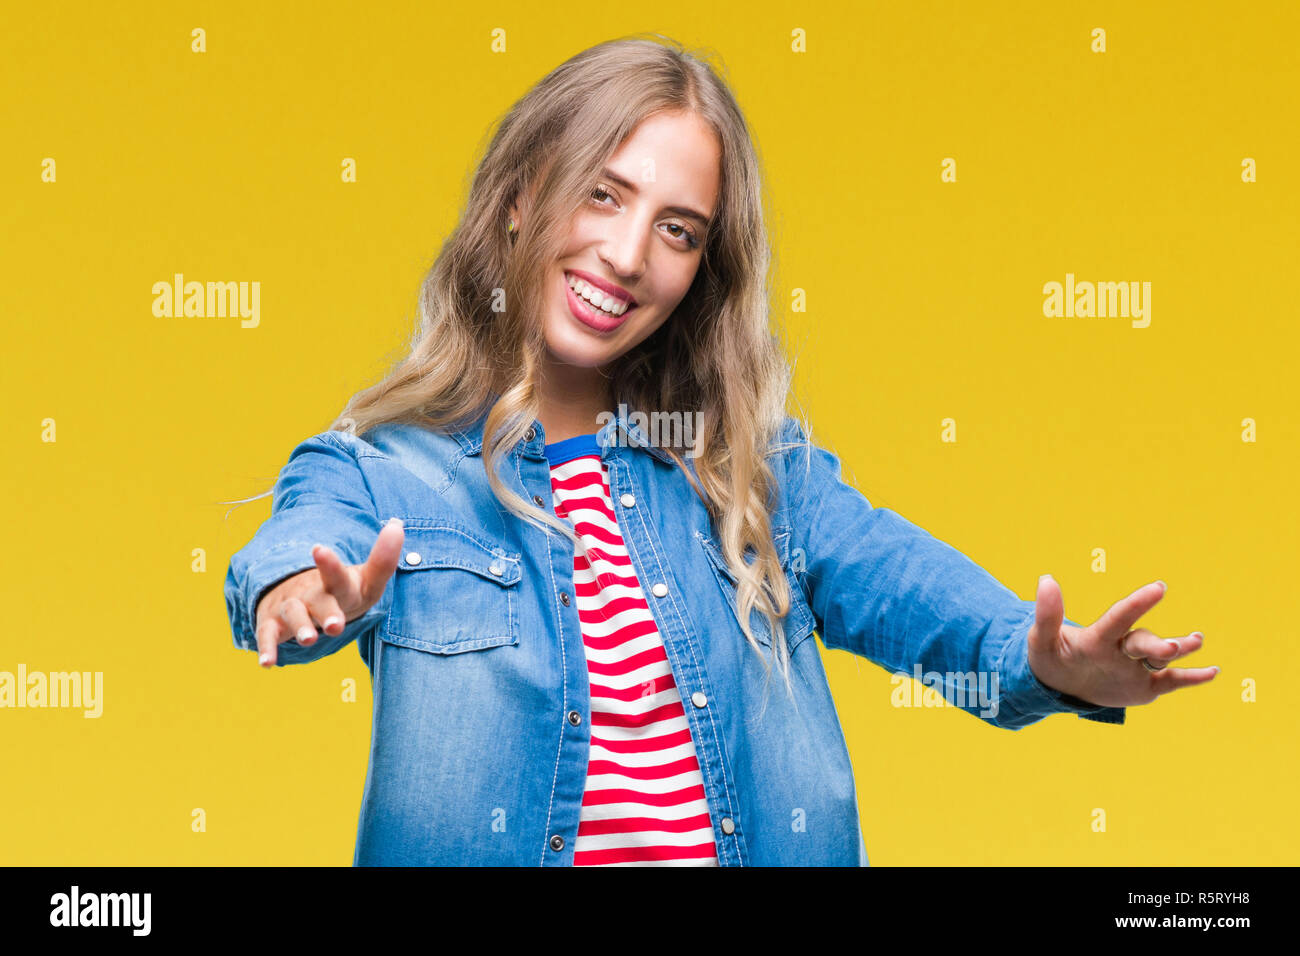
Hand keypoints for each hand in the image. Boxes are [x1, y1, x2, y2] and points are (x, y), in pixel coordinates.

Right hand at [253, 518, 404, 667]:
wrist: (299, 594)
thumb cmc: (341, 590)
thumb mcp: (367, 579)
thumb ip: (383, 559)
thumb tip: (398, 523)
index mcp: (337, 582)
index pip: (338, 573)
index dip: (330, 563)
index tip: (319, 549)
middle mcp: (313, 593)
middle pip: (319, 600)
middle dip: (326, 612)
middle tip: (335, 626)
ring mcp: (292, 607)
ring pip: (294, 614)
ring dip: (300, 627)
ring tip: (309, 640)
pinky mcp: (274, 624)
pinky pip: (268, 635)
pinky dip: (267, 648)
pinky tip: (267, 663)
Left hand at [1025, 575, 1217, 707]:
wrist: (1062, 684)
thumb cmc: (1052, 658)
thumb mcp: (1042, 640)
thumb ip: (1047, 615)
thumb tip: (1045, 579)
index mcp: (1099, 636)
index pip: (1119, 617)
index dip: (1138, 603)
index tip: (1159, 587)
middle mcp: (1123, 647)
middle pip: (1143, 640)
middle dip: (1157, 643)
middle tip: (1168, 647)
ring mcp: (1137, 666)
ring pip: (1163, 656)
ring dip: (1180, 650)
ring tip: (1196, 642)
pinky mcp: (1147, 685)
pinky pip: (1173, 680)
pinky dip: (1193, 677)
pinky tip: (1213, 672)